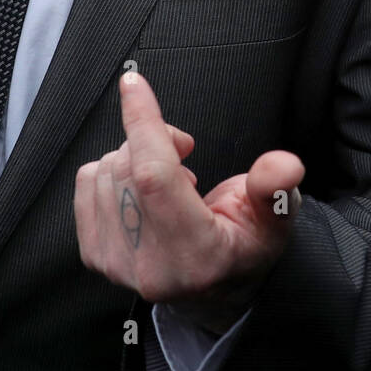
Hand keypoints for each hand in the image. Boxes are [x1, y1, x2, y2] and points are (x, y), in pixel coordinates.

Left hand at [75, 71, 304, 332]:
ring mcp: (116, 263)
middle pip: (129, 165)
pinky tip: (142, 191)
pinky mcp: (95, 255)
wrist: (214, 286)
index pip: (154, 177)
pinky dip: (113, 171)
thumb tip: (284, 166)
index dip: (143, 123)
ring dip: (136, 157)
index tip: (134, 83)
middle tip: (184, 153)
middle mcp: (149, 266)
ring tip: (169, 180)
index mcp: (196, 255)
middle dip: (154, 139)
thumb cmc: (245, 245)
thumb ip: (276, 189)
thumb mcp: (274, 218)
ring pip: (105, 169)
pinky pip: (87, 181)